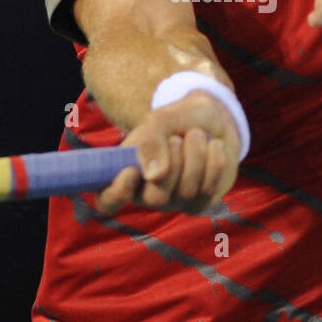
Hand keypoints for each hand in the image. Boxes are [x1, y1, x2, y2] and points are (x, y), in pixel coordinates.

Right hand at [94, 89, 240, 215]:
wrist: (212, 119)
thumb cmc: (177, 121)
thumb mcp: (160, 120)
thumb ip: (151, 142)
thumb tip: (154, 176)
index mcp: (125, 175)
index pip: (107, 202)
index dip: (115, 194)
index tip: (131, 171)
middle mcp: (147, 195)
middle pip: (156, 198)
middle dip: (172, 162)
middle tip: (177, 138)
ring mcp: (174, 203)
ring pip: (186, 192)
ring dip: (195, 155)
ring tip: (196, 134)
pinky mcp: (201, 202)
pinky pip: (208, 189)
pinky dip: (214, 161)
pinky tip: (214, 146)